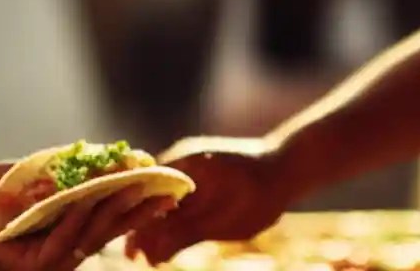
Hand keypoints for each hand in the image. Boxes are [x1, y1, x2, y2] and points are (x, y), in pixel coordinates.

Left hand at [0, 162, 176, 270]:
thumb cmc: (4, 188)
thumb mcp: (51, 175)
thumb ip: (86, 173)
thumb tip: (126, 159)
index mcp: (77, 230)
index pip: (117, 219)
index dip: (143, 206)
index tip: (168, 191)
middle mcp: (69, 251)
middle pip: (110, 230)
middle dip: (135, 209)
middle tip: (158, 191)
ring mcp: (51, 263)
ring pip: (88, 237)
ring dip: (108, 211)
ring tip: (126, 188)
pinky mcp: (31, 268)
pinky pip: (59, 244)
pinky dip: (71, 222)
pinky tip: (81, 203)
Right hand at [126, 137, 297, 265]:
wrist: (287, 168)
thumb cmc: (260, 195)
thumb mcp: (224, 221)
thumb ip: (186, 234)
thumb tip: (152, 254)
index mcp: (186, 164)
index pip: (146, 193)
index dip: (136, 222)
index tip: (131, 250)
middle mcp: (182, 160)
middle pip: (150, 196)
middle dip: (143, 226)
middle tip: (135, 258)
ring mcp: (190, 165)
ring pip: (162, 198)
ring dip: (156, 224)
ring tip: (152, 256)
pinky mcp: (199, 175)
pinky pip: (177, 197)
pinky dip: (172, 217)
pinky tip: (168, 240)